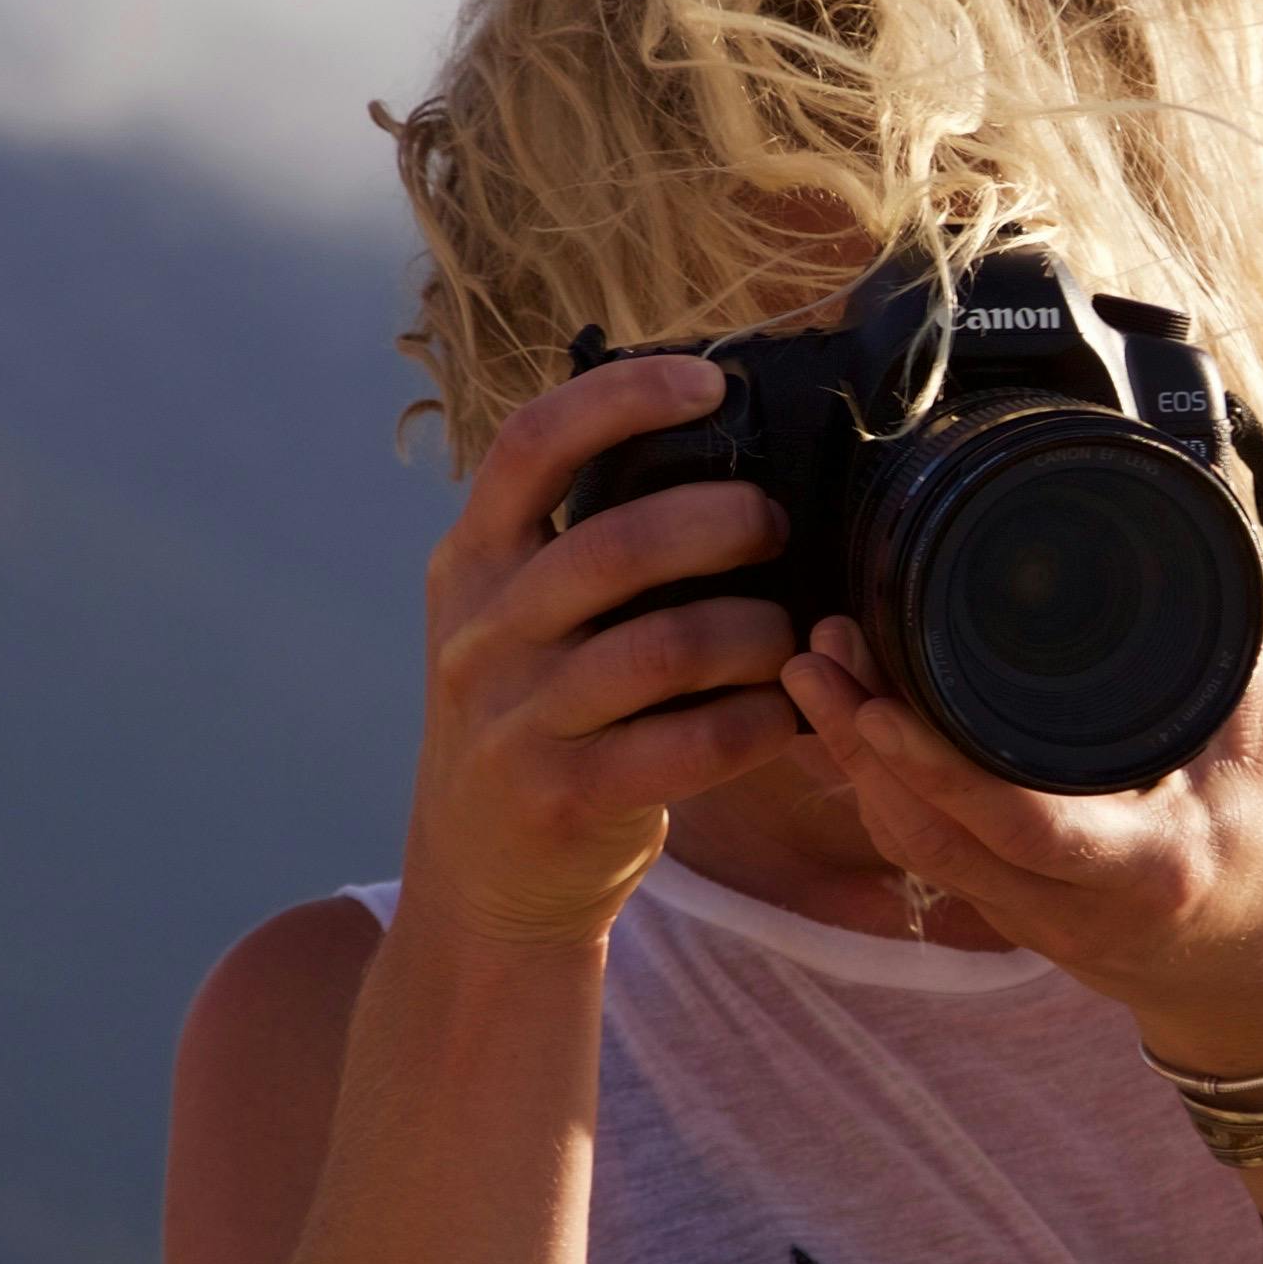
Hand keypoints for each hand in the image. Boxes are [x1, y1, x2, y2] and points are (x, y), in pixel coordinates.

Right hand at [401, 362, 804, 946]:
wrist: (484, 879)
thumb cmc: (536, 721)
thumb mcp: (517, 621)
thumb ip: (579, 546)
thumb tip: (716, 454)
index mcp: (471, 565)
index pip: (530, 446)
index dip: (621, 397)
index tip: (709, 383)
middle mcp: (482, 635)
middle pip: (615, 545)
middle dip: (724, 522)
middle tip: (775, 526)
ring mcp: (516, 722)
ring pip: (666, 647)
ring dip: (757, 632)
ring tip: (791, 633)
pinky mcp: (563, 799)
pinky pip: (690, 743)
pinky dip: (757, 721)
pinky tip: (783, 712)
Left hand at [781, 618, 1262, 1069]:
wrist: (1248, 973)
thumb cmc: (1261, 851)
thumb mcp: (1257, 760)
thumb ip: (1218, 668)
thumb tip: (1193, 561)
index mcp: (1145, 866)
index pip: (1024, 826)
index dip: (939, 771)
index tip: (879, 704)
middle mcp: (1072, 905)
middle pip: (936, 838)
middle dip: (863, 750)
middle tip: (817, 656)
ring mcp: (1026, 920)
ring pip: (915, 849)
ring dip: (855, 764)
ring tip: (819, 671)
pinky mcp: (999, 915)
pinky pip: (923, 855)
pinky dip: (880, 790)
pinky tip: (852, 726)